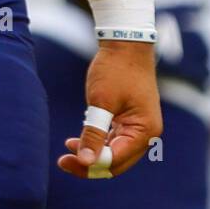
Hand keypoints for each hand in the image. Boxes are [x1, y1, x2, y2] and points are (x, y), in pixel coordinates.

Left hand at [58, 40, 162, 178]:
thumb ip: (94, 134)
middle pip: (117, 162)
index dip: (89, 166)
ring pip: (115, 152)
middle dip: (90, 164)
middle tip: (63, 161)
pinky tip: (79, 139)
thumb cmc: (115, 69)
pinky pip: (115, 140)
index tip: (64, 160)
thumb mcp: (101, 101)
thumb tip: (85, 162)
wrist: (126, 42)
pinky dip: (99, 142)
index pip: (115, 160)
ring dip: (93, 153)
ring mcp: (140, 127)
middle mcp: (147, 134)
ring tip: (68, 148)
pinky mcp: (132, 120)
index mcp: (144, 131)